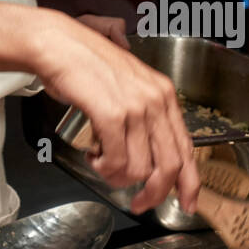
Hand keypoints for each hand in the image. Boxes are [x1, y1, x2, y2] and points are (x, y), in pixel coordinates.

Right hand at [31, 10, 198, 215]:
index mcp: (164, 94)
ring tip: (102, 164)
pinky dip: (104, 168)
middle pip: (170, 165)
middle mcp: (156, 100)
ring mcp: (135, 107)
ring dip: (118, 177)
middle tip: (140, 203)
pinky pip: (116, 160)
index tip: (187, 202)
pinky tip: (93, 156)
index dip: (189, 182)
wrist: (59, 44)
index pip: (187, 147)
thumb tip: (147, 157)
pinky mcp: (112, 114)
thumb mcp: (128, 86)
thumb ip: (144, 116)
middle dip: (155, 193)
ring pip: (140, 168)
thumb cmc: (86, 64)